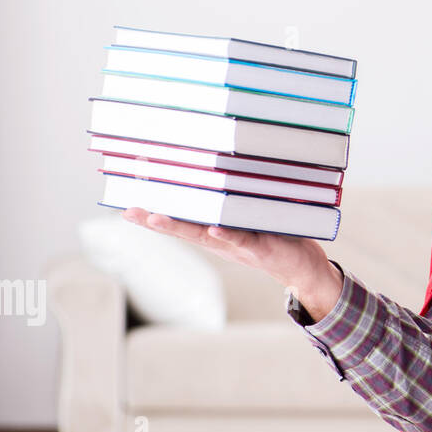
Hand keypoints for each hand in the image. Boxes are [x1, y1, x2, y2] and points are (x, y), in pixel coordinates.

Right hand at [120, 208, 341, 319]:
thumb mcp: (253, 214)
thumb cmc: (276, 234)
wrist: (304, 266)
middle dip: (155, 220)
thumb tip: (225, 164)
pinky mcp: (262, 247)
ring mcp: (239, 245)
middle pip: (183, 229)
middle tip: (129, 211)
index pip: (182, 220)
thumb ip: (237, 196)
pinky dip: (227, 234)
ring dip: (180, 227)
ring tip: (156, 217)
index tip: (127, 204)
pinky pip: (242, 239)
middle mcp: (221, 240)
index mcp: (216, 231)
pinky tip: (213, 228)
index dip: (155, 214)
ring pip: (205, 235)